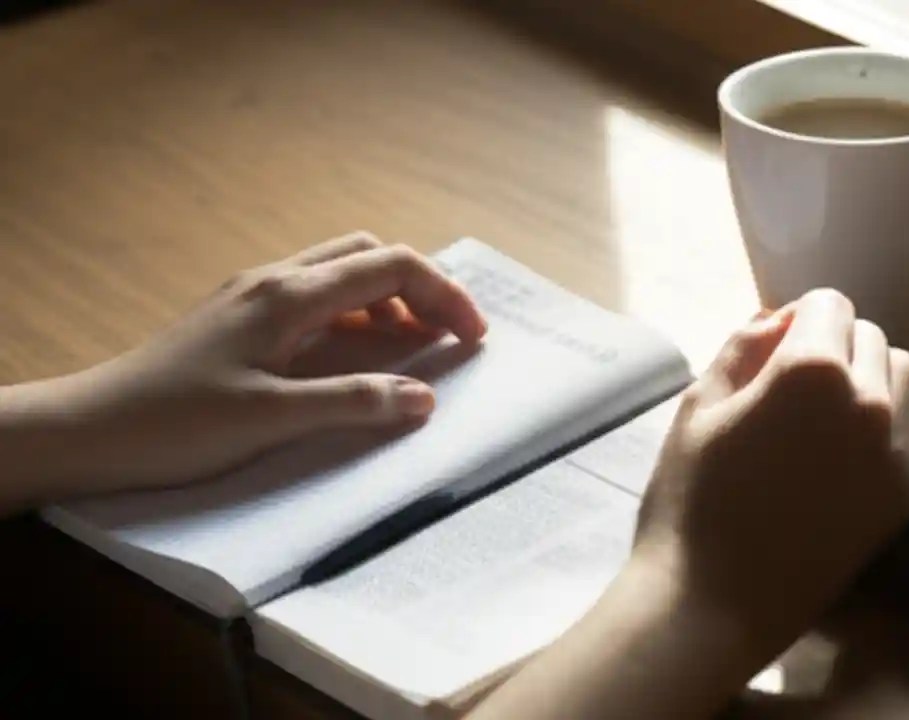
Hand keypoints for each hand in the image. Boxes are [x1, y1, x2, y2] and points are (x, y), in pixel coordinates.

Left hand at [1, 231, 485, 508]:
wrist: (90, 429)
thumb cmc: (176, 424)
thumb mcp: (272, 419)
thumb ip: (353, 403)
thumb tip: (425, 396)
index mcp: (288, 296)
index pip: (389, 267)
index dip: (443, 295)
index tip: (475, 337)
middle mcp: (274, 281)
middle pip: (369, 255)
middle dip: (421, 288)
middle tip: (451, 337)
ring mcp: (253, 296)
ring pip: (342, 273)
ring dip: (388, 301)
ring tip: (413, 348)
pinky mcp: (240, 319)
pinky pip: (316, 299)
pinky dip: (354, 317)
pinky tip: (355, 357)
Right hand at [634, 288, 908, 651]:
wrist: (714, 603)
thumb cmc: (690, 501)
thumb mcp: (699, 406)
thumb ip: (744, 346)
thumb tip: (781, 318)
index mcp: (811, 368)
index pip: (828, 304)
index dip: (796, 320)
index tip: (773, 350)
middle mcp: (869, 398)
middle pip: (869, 336)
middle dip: (833, 345)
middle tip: (792, 387)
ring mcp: (898, 448)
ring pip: (905, 375)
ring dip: (873, 377)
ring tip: (830, 412)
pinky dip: (902, 421)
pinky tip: (861, 443)